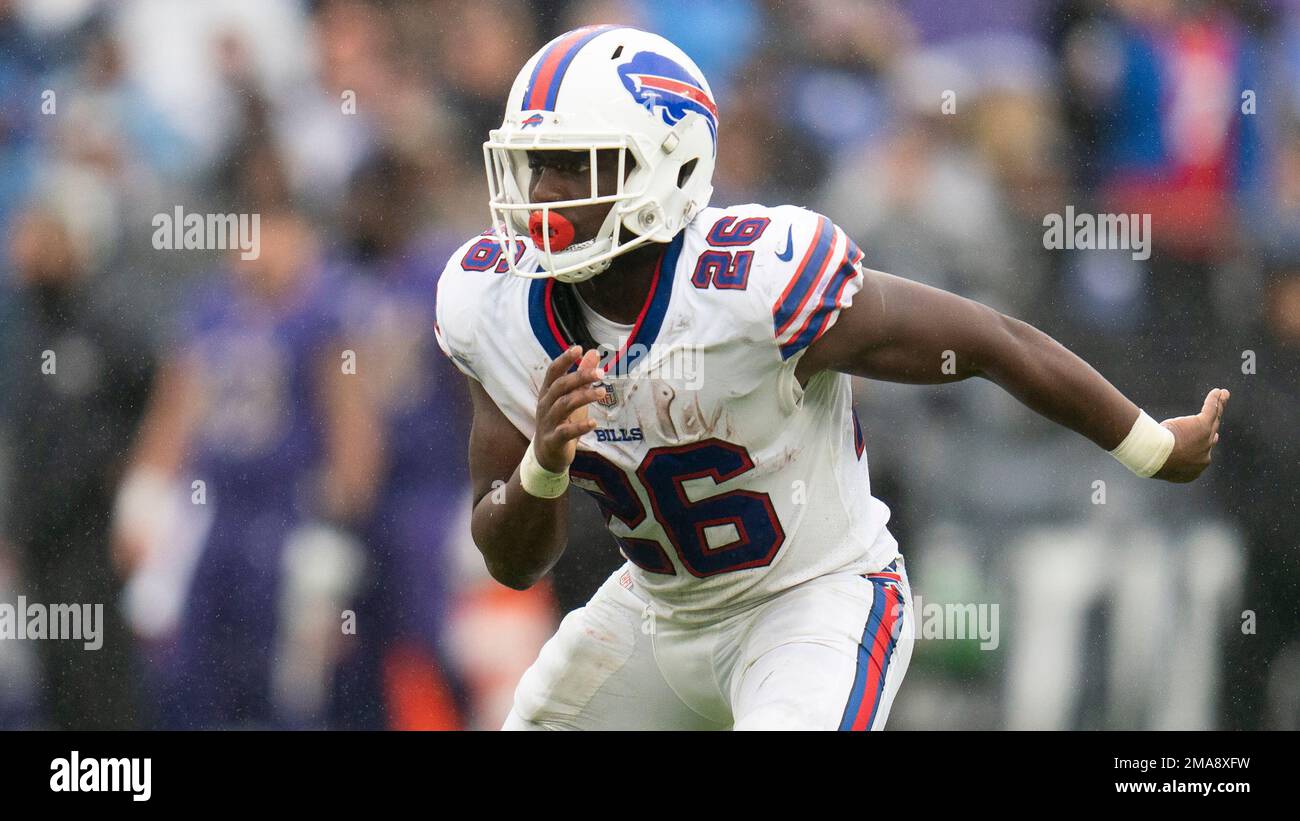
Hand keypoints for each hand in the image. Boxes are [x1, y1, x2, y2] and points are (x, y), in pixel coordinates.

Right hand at [534, 346, 605, 472]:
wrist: (547, 455)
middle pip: (560, 386)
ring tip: (602, 393)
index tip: (578, 348)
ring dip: (583, 398)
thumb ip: (582, 376)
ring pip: (563, 406)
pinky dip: (580, 427)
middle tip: (601, 373)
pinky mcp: (553, 440)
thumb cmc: (561, 421)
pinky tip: (594, 424)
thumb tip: (594, 352)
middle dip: (579, 377)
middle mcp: (545, 405)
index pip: (553, 372)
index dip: (564, 360)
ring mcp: (547, 422)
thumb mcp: (572, 397)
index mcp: (547, 393)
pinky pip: (565, 432)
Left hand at [1153, 388, 1228, 482]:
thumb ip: (1159, 459)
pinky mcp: (1202, 425)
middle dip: (1213, 427)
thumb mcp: (1158, 464)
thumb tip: (1145, 452)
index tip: (1206, 438)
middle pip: (1211, 436)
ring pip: (1215, 420)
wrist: (1156, 457)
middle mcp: (1204, 456)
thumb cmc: (1151, 461)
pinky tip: (1218, 392)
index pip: (1200, 454)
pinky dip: (1214, 400)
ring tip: (1223, 395)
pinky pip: (1211, 410)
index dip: (1202, 445)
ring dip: (1219, 406)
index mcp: (1193, 470)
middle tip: (1215, 420)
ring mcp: (1205, 439)